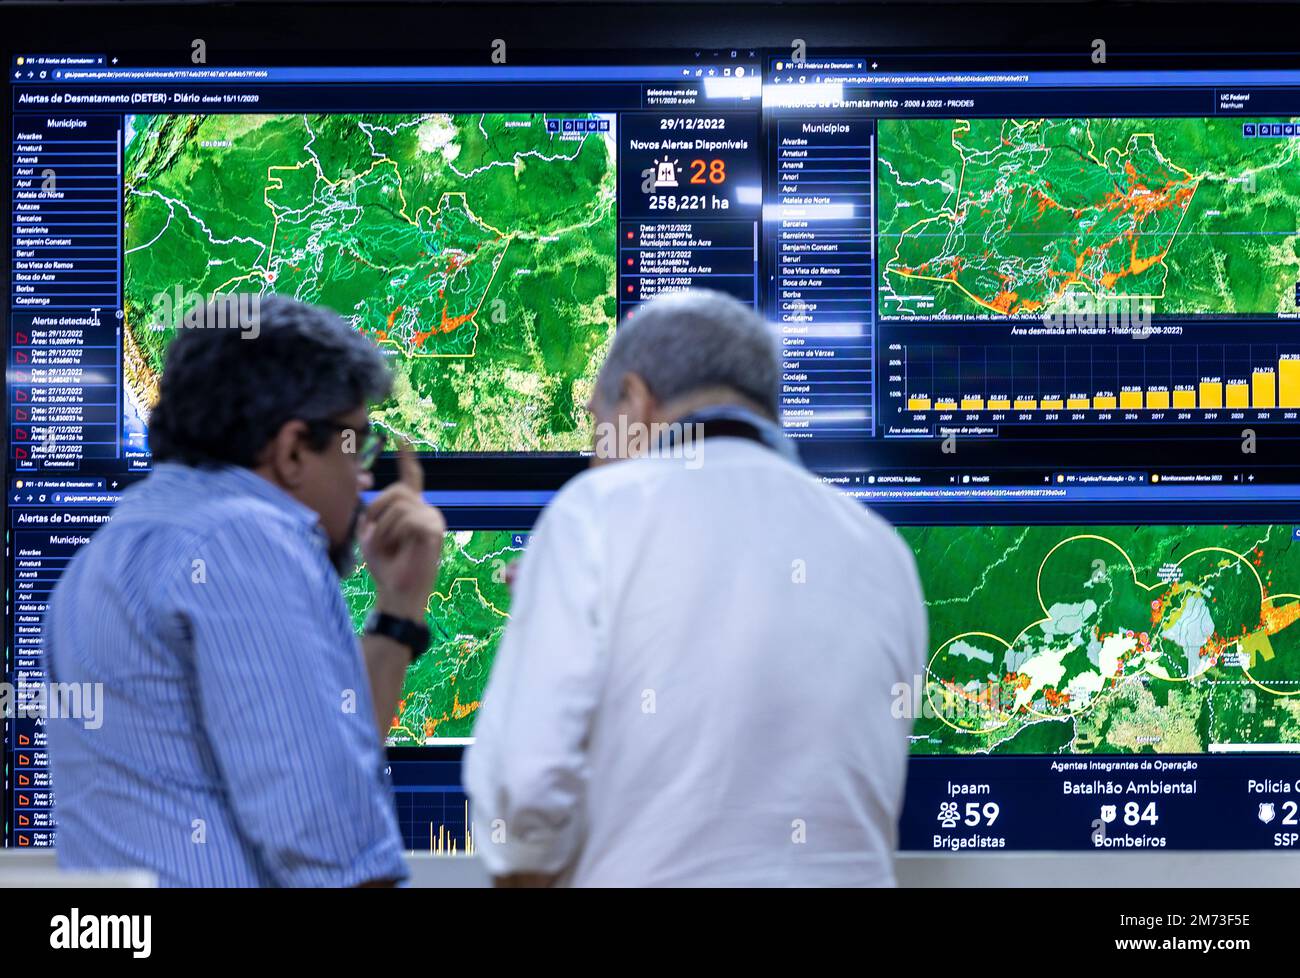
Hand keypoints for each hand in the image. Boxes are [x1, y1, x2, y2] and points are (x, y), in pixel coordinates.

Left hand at [358, 448, 444, 620]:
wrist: (396, 592)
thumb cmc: (384, 566)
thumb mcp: (370, 533)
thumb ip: (370, 511)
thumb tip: (365, 484)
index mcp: (412, 509)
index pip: (411, 478)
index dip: (407, 457)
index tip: (401, 436)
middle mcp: (426, 509)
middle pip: (396, 491)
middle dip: (377, 511)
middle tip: (373, 535)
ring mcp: (433, 519)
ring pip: (398, 505)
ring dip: (383, 528)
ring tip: (387, 547)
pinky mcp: (434, 530)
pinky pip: (407, 519)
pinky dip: (394, 535)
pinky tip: (400, 548)